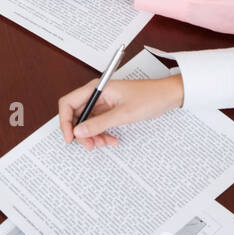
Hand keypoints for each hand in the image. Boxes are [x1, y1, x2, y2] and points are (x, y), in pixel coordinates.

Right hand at [57, 74, 183, 150]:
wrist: (168, 96)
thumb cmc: (149, 97)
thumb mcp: (123, 114)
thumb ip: (99, 123)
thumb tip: (78, 132)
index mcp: (96, 88)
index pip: (68, 103)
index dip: (64, 121)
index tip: (70, 138)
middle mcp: (97, 94)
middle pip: (76, 115)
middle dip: (80, 132)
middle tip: (90, 146)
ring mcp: (103, 102)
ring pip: (87, 122)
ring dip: (93, 135)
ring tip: (104, 143)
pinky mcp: (110, 110)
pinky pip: (99, 124)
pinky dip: (102, 134)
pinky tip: (112, 140)